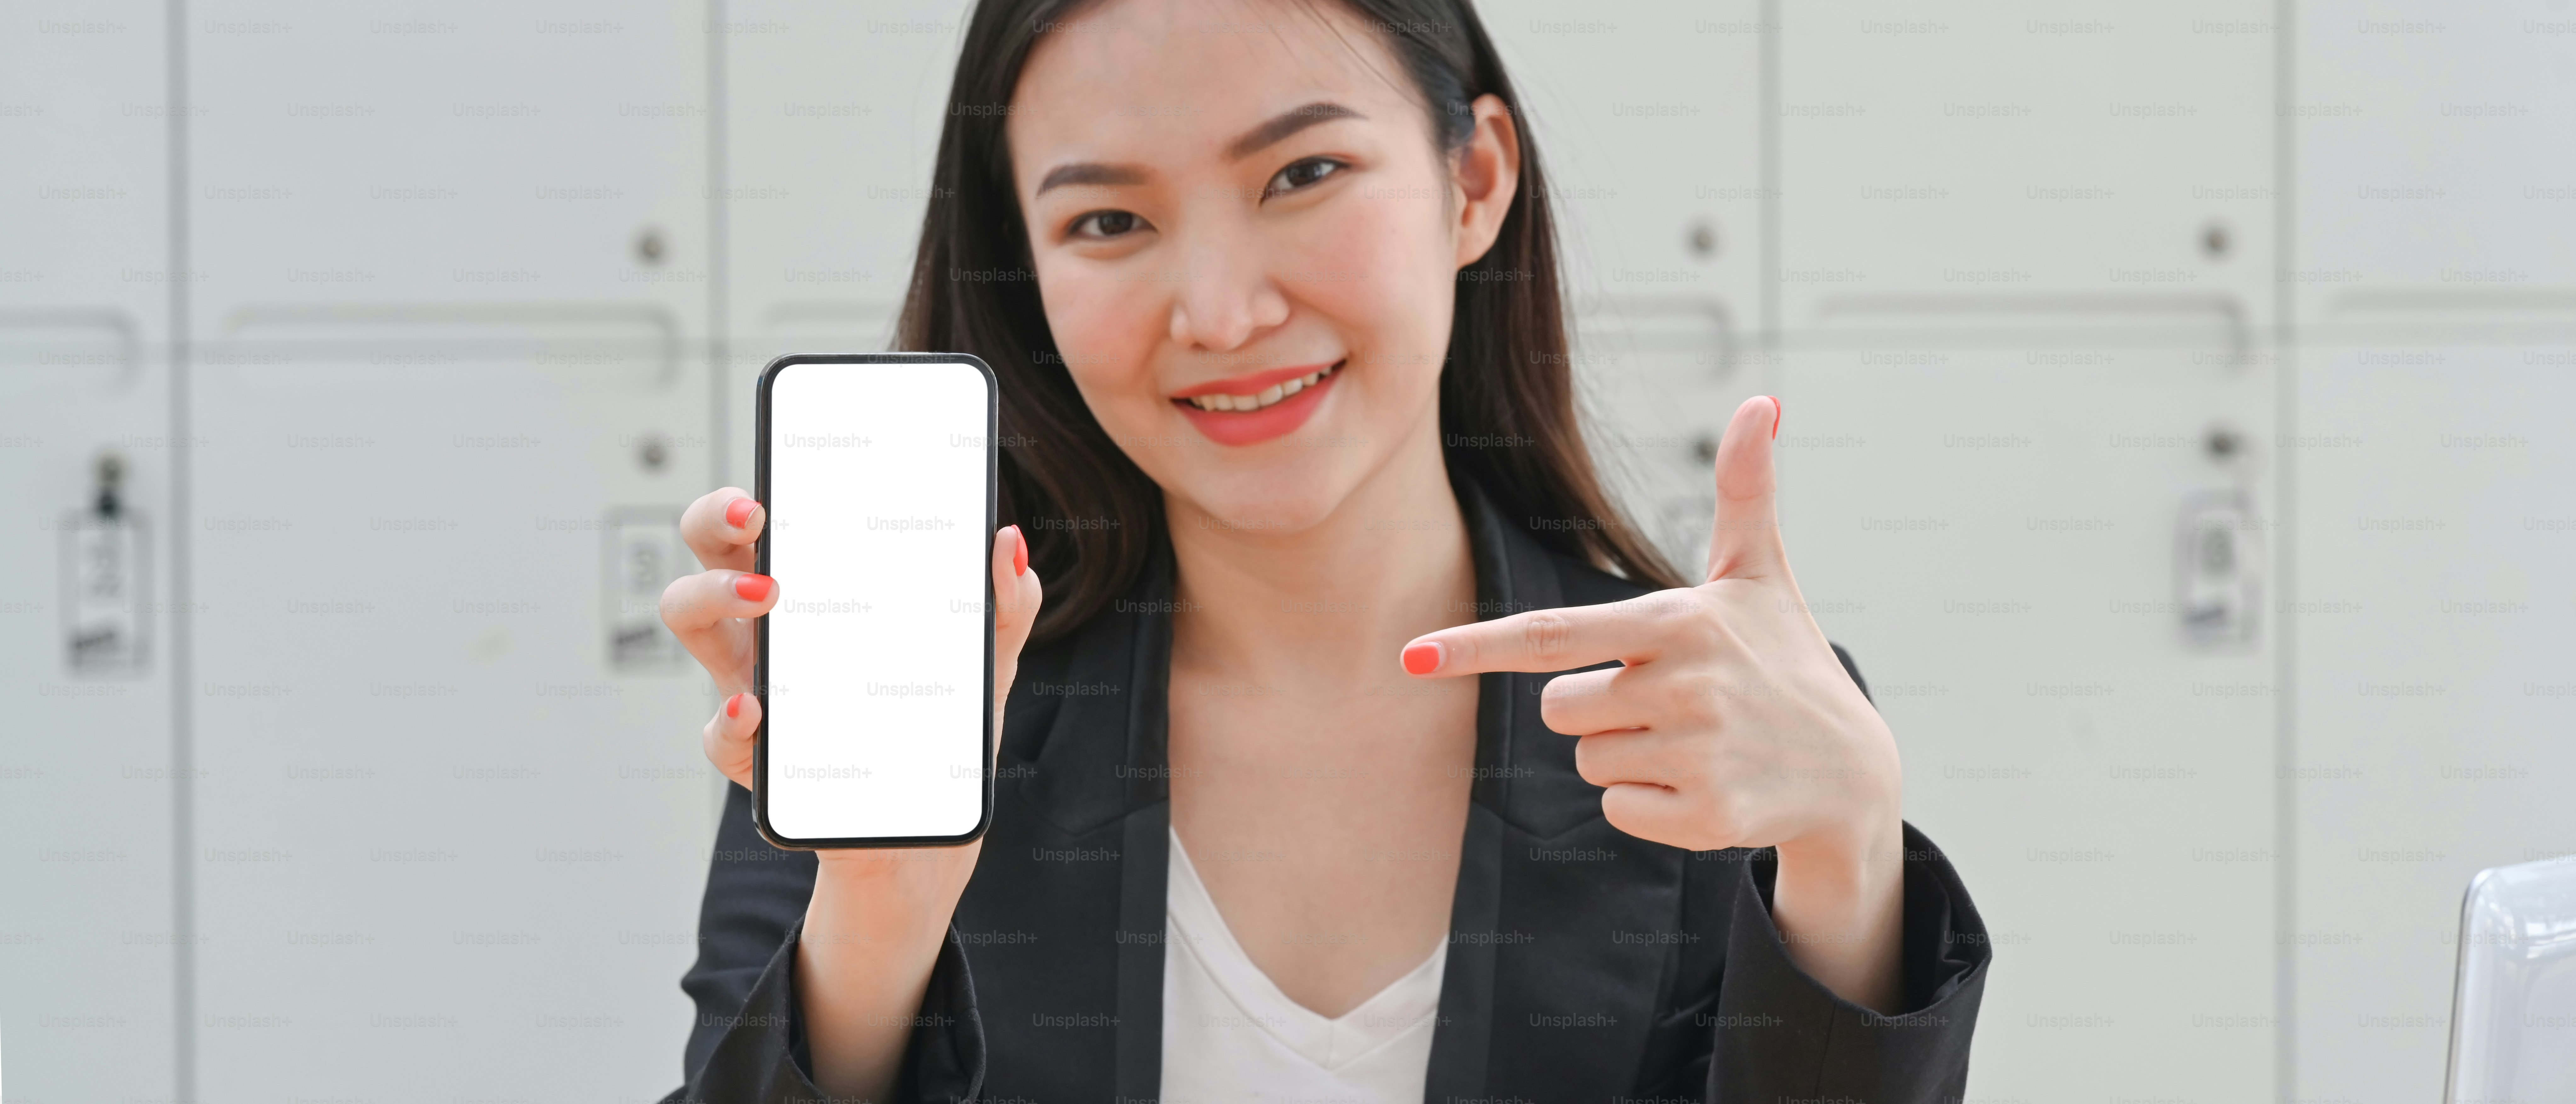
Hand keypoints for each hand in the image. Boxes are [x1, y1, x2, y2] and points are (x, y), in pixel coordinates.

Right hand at [658, 487, 1043, 794]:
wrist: (923, 828)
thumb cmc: (935, 731)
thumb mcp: (982, 664)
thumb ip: (1004, 606)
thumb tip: (1008, 546)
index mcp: (816, 594)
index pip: (764, 524)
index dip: (749, 494)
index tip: (772, 485)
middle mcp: (770, 631)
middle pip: (709, 551)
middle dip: (715, 519)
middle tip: (759, 518)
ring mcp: (755, 687)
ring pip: (690, 620)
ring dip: (712, 593)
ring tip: (767, 595)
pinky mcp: (756, 757)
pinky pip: (719, 733)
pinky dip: (730, 719)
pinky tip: (757, 709)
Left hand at [1399, 397, 1905, 1009]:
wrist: (1853, 770)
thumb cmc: (1788, 659)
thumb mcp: (1762, 575)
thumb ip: (1746, 490)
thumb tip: (1760, 401)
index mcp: (1680, 624)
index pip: (1550, 636)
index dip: (1474, 645)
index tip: (1411, 657)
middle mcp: (1686, 687)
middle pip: (1561, 708)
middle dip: (1599, 707)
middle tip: (1673, 700)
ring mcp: (1698, 756)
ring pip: (1590, 760)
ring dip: (1629, 755)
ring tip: (1698, 740)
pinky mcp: (1707, 819)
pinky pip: (1618, 810)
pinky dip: (1652, 806)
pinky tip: (1708, 784)